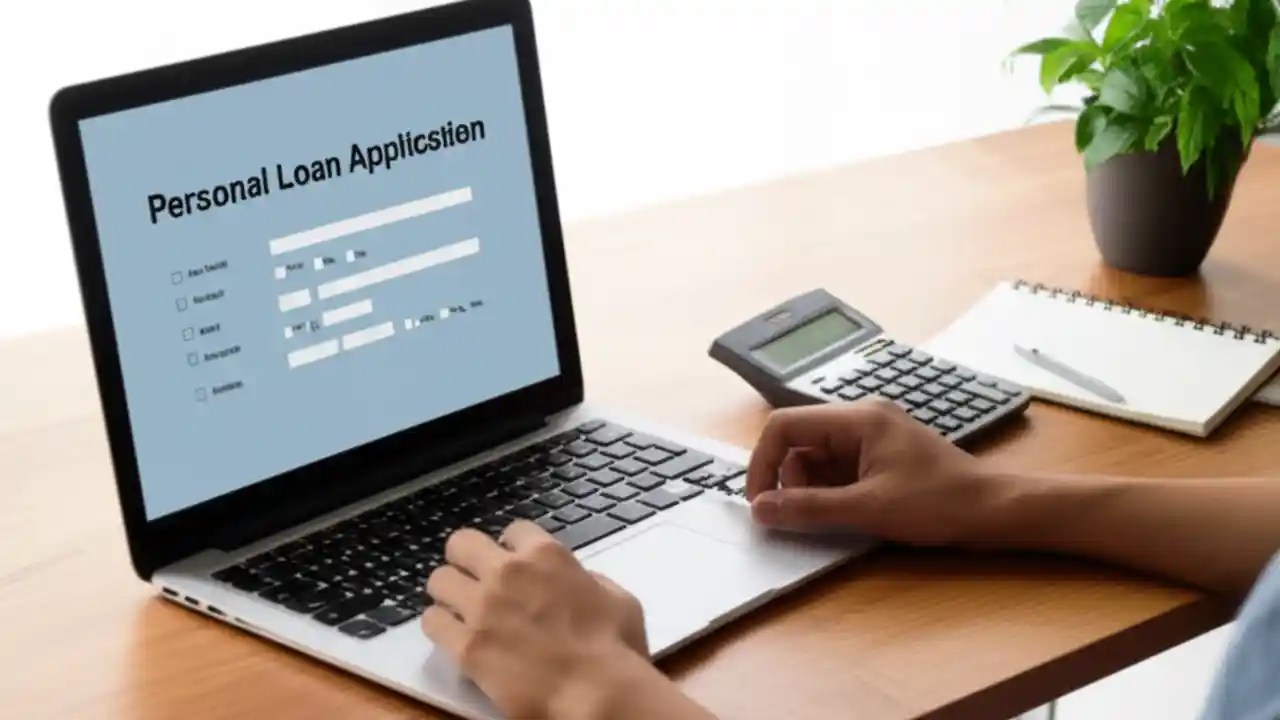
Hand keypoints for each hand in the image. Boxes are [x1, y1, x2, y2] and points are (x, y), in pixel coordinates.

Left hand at [421, 521, 649, 718]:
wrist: (596, 693)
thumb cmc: (616, 648)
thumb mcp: (618, 598)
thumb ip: (587, 580)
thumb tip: (575, 580)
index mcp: (546, 555)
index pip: (512, 530)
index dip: (512, 549)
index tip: (514, 566)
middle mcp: (507, 572)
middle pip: (461, 543)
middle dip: (466, 560)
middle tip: (475, 581)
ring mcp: (482, 607)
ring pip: (438, 580)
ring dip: (449, 594)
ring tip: (460, 612)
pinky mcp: (465, 645)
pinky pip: (431, 622)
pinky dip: (441, 628)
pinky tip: (455, 638)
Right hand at [746, 399, 1006, 545]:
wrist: (995, 511)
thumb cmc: (938, 503)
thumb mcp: (868, 508)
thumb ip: (809, 507)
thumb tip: (760, 509)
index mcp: (857, 418)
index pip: (785, 426)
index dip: (763, 462)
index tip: (760, 501)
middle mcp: (861, 420)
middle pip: (799, 442)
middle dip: (789, 480)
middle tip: (801, 515)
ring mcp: (872, 438)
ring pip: (816, 459)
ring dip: (810, 489)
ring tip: (831, 517)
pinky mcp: (881, 458)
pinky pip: (838, 469)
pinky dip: (830, 492)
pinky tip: (846, 514)